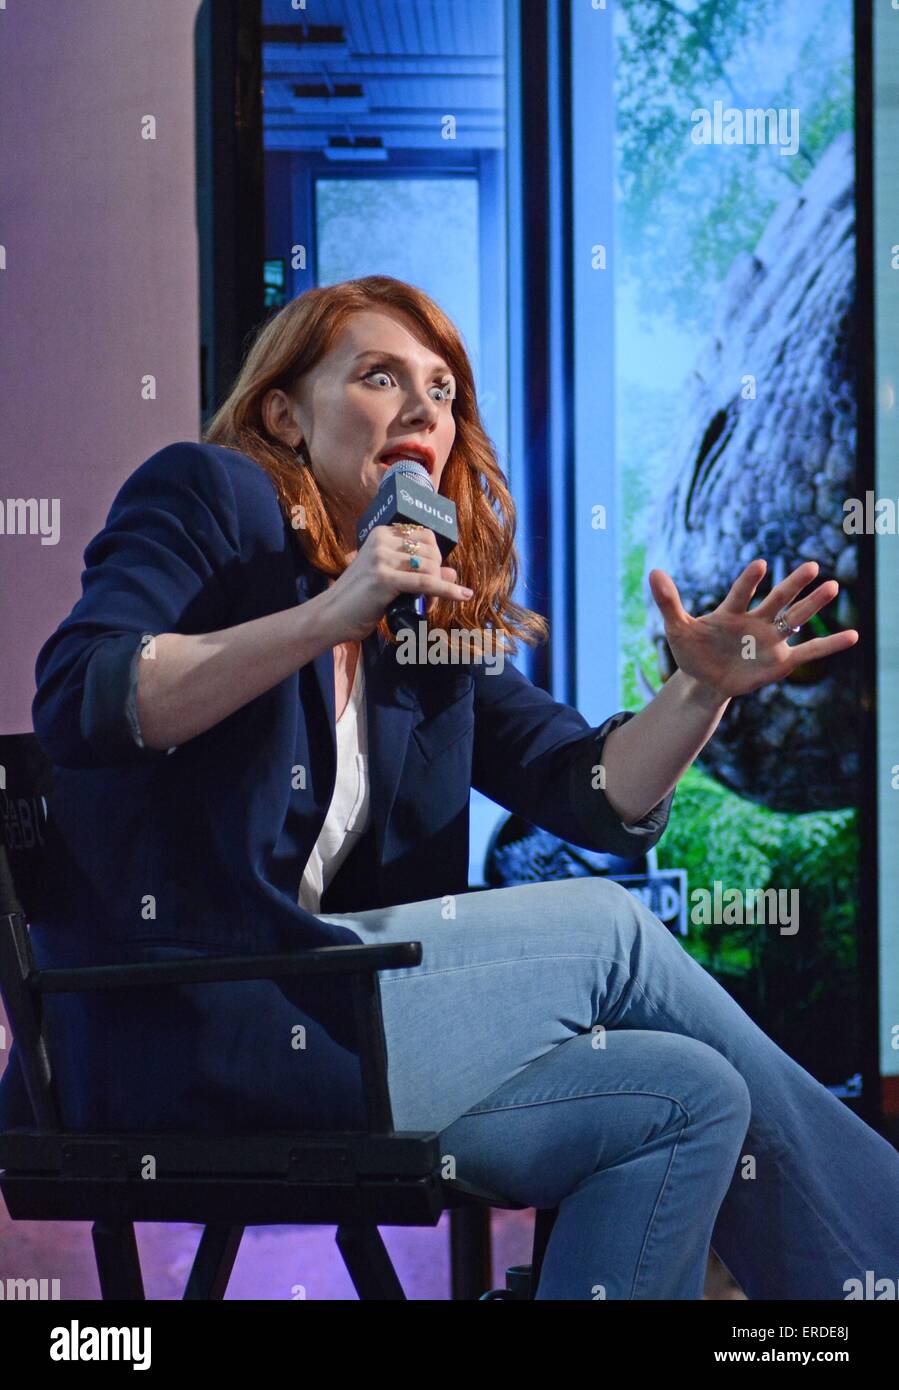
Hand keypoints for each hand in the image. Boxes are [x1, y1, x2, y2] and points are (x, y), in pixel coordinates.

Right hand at [324, 524, 472, 643]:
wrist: (330, 617)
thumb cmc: (358, 600)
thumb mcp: (390, 580)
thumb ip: (419, 573)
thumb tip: (453, 572)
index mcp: (381, 534)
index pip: (425, 537)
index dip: (434, 558)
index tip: (431, 577)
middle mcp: (382, 541)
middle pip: (430, 552)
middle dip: (437, 575)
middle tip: (429, 598)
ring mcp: (382, 558)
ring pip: (430, 568)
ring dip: (437, 589)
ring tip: (425, 605)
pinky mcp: (384, 579)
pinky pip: (426, 583)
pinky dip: (448, 591)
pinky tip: (463, 596)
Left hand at [648, 559, 858, 702]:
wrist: (705, 680)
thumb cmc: (692, 650)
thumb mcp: (677, 628)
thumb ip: (669, 601)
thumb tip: (652, 571)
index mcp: (731, 612)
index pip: (741, 593)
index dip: (750, 581)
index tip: (760, 565)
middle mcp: (756, 621)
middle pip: (777, 600)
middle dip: (793, 585)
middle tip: (812, 565)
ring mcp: (770, 640)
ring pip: (795, 619)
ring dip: (813, 605)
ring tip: (832, 586)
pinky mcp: (781, 661)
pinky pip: (809, 652)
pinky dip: (830, 645)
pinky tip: (853, 635)